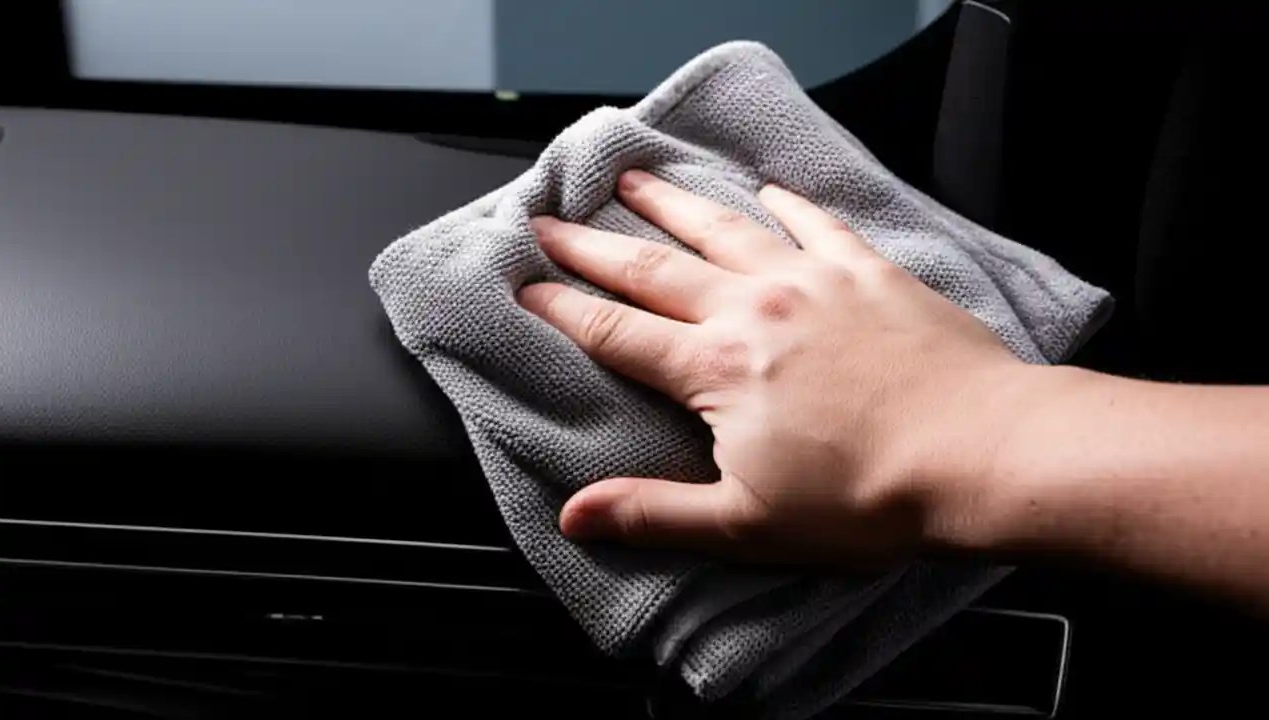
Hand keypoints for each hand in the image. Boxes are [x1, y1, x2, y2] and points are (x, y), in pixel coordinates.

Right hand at [517, 170, 1040, 567]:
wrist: (977, 452)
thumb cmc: (867, 498)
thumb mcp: (746, 525)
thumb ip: (654, 513)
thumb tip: (575, 515)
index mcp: (715, 370)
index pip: (617, 332)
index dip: (563, 309)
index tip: (525, 286)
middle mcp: (752, 309)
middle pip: (653, 268)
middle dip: (592, 246)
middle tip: (550, 221)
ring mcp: (811, 281)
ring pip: (723, 228)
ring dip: (672, 203)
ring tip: (634, 178)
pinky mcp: (866, 272)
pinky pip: (814, 222)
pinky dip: (785, 202)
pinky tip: (767, 188)